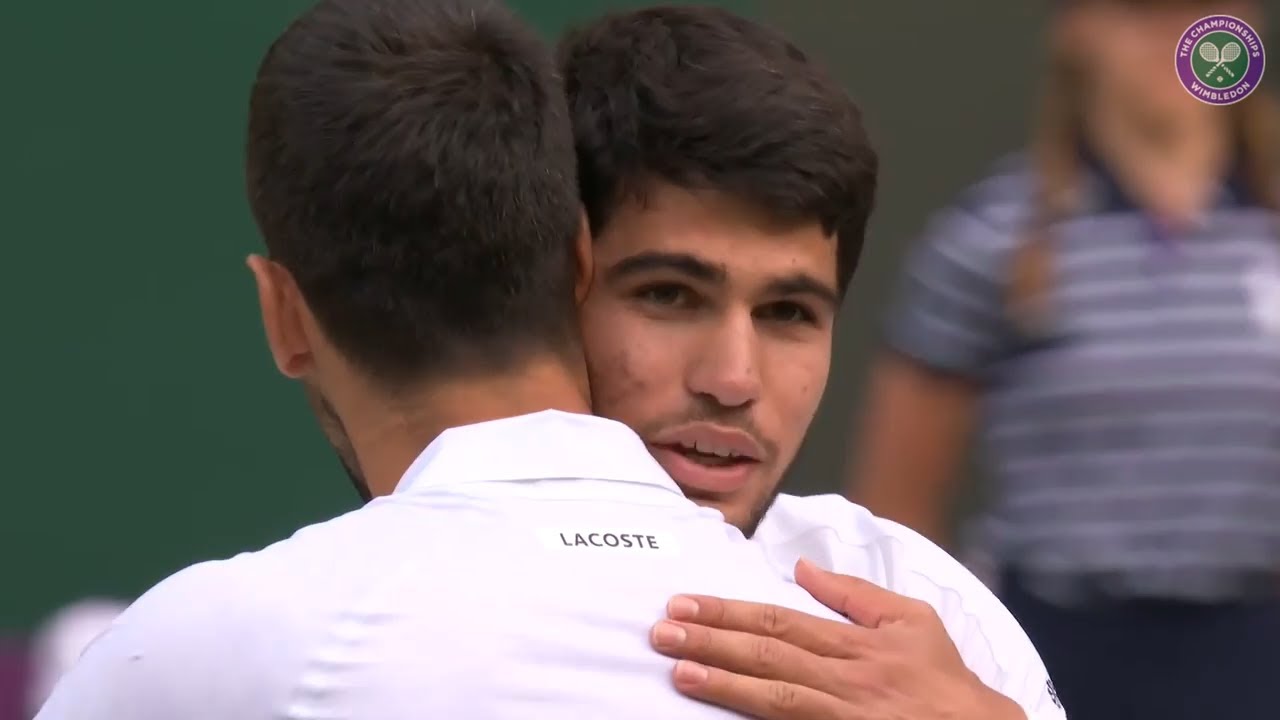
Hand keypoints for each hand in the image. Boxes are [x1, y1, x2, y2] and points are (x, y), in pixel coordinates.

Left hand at [650, 559, 1024, 719]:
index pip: (778, 621)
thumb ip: (854, 594)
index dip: (728, 611)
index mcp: (855, 643)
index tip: (685, 604)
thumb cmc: (944, 680)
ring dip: (722, 683)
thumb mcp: (911, 621)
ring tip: (678, 671)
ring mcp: (841, 715)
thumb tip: (802, 568)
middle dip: (710, 641)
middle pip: (766, 654)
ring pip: (773, 696)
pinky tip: (723, 714)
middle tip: (661, 632)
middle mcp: (844, 678)